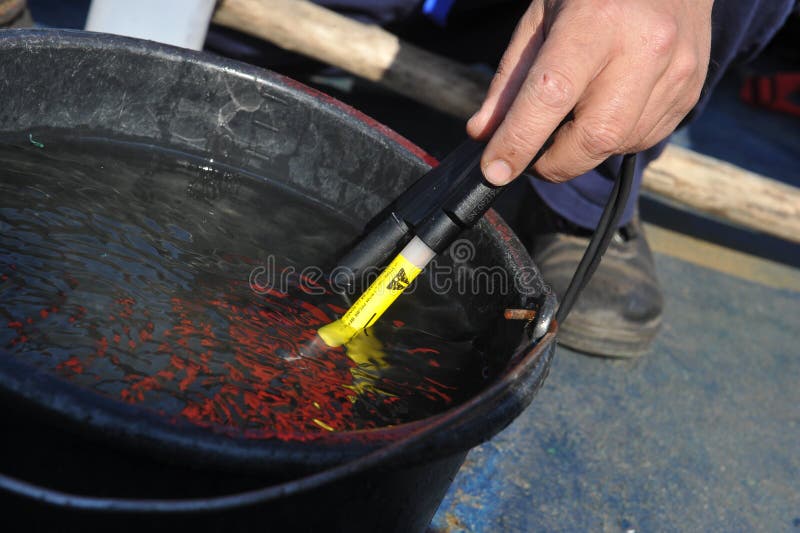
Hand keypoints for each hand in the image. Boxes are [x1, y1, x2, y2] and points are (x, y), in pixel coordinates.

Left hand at [467, 0, 713, 184]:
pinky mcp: (689, 95)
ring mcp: (675, 73)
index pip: (552, 95)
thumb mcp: (540, 20)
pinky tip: (606, 107)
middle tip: (532, 156)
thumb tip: (483, 135)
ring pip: (617, 145)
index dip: (519, 141)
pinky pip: (641, 140)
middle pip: (594, 137)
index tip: (495, 170)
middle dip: (553, 163)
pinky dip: (612, 140)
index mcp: (597, 21)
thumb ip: (510, 81)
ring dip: (582, 150)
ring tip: (574, 114)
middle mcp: (644, 47)